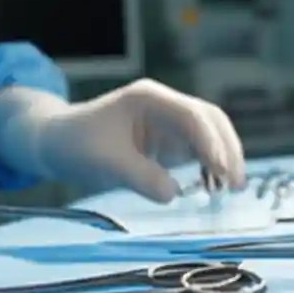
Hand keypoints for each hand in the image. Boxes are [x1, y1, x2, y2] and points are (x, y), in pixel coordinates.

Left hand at [0, 79, 245, 201]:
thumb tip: (174, 194)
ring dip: (224, 159)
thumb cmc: (77, 144)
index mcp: (149, 98)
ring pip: (210, 136)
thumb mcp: (106, 163)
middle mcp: (165, 106)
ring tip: (230, 189)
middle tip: (236, 183)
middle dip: (227, 149)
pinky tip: (214, 188)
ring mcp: (169, 124)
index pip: (191, 115)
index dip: (211, 142)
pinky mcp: (168, 143)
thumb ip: (141, 177)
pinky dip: (210, 168)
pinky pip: (199, 152)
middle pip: (210, 120)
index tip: (222, 169)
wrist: (57, 143)